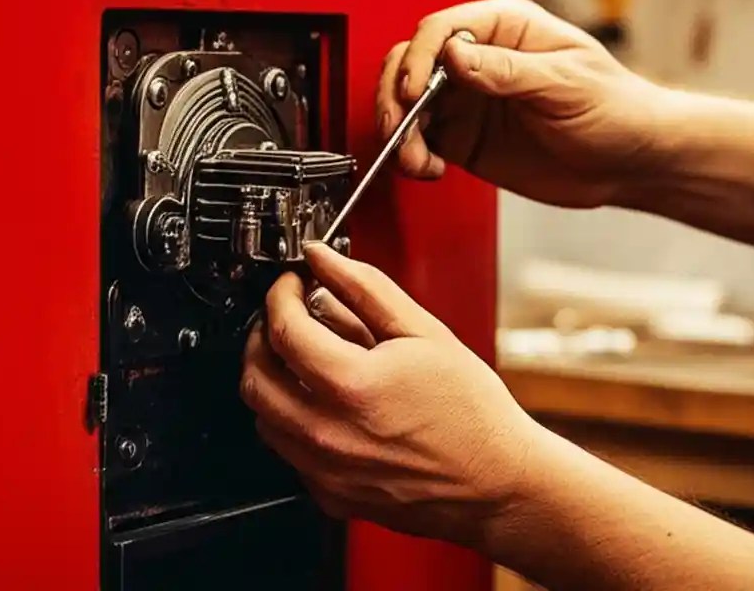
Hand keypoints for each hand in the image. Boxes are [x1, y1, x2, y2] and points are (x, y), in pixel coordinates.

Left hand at [240, 243, 542, 547]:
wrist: (497, 482)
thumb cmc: (472, 412)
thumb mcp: (424, 332)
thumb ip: (365, 288)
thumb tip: (324, 259)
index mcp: (352, 386)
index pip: (283, 329)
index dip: (280, 295)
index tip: (291, 286)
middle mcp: (329, 433)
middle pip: (255, 375)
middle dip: (262, 336)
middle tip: (287, 318)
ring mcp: (325, 470)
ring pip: (263, 417)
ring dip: (271, 380)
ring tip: (304, 361)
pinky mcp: (329, 494)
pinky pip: (287, 451)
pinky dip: (292, 421)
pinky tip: (324, 404)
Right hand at [378, 0, 669, 208]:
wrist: (631, 161)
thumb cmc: (615, 108)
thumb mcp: (565, 84)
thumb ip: (507, 71)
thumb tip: (454, 55)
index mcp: (505, 28)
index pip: (441, 30)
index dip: (419, 58)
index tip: (415, 91)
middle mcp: (478, 59)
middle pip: (410, 63)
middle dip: (396, 96)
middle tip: (401, 129)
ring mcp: (467, 99)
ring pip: (407, 103)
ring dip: (400, 131)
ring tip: (416, 160)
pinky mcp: (464, 137)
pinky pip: (420, 140)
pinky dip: (412, 155)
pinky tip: (428, 168)